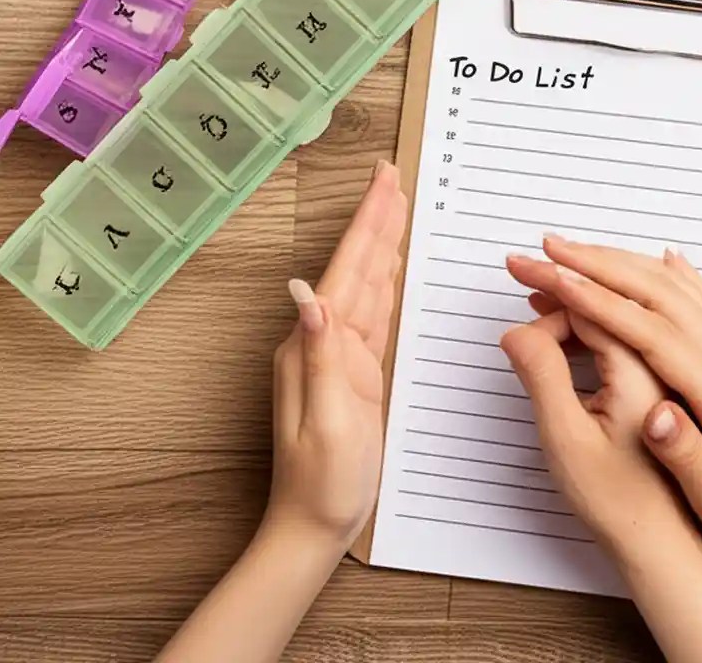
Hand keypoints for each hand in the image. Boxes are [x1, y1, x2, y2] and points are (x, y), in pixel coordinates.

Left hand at [268, 162, 406, 549]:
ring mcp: (339, 358)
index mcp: (314, 348)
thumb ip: (319, 354)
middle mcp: (323, 344)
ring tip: (395, 207)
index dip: (369, 225)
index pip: (346, 272)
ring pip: (367, 286)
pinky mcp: (357, 375)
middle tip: (392, 177)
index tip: (385, 184)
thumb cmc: (321, 482)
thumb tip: (306, 292)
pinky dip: (385, 284)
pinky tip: (391, 269)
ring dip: (381, 244)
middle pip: (357, 268)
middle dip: (376, 221)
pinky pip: (375, 316)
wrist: (314, 524)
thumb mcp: (325, 420)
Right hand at [506, 236, 701, 577]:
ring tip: (574, 252)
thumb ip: (687, 455)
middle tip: (543, 250)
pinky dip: (673, 276)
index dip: (595, 300)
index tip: (551, 276)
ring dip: (624, 264)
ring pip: (677, 290)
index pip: (649, 331)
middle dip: (596, 265)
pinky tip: (661, 262)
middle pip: (659, 294)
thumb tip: (656, 415)